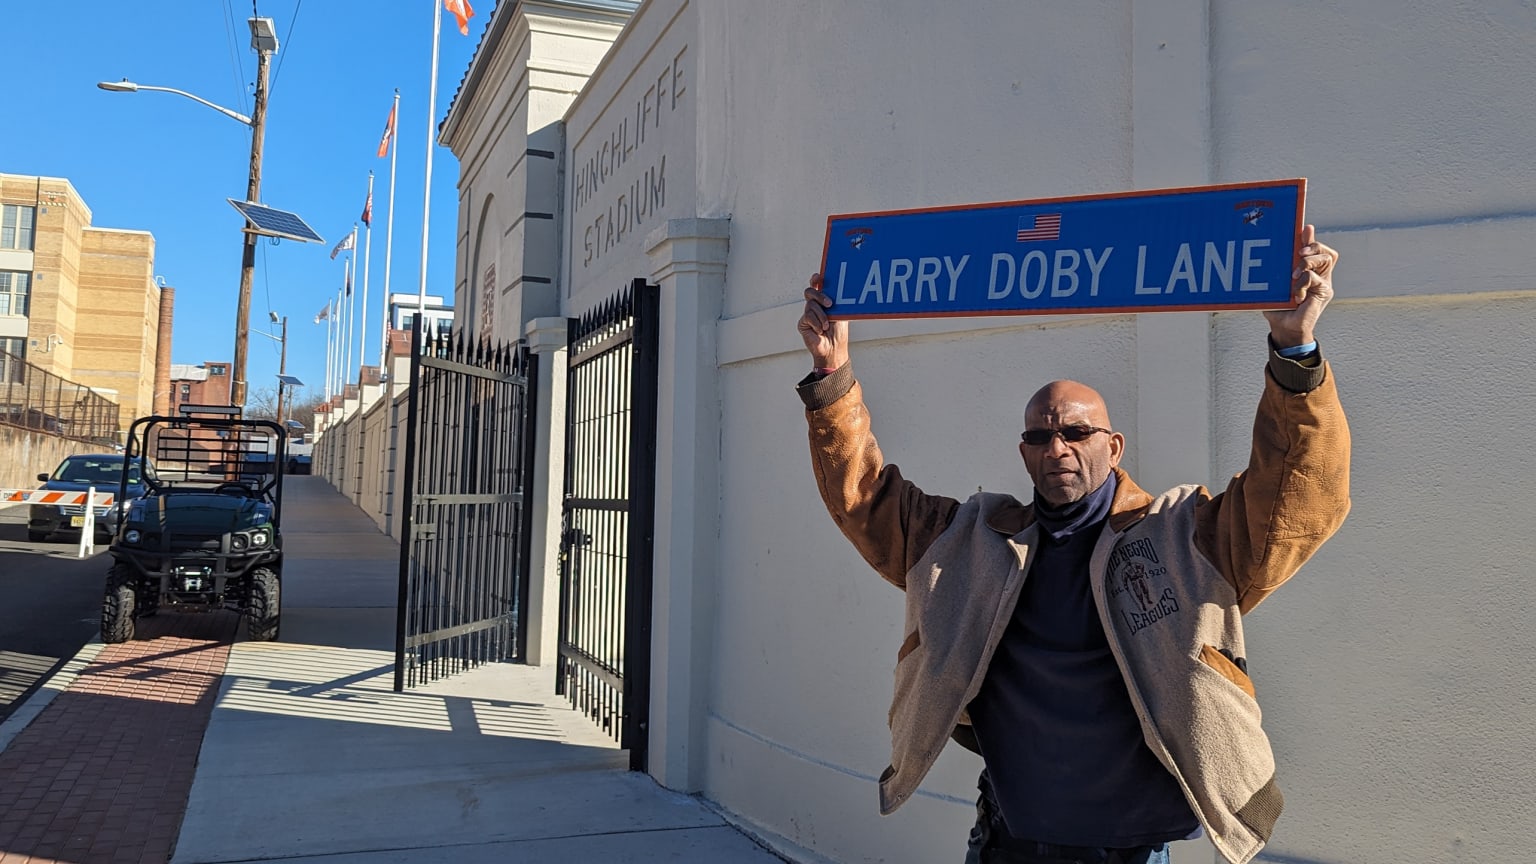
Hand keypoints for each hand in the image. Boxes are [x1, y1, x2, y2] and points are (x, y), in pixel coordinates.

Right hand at [796, 273, 849, 368]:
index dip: (815, 280)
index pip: (817, 286)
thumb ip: (835, 302)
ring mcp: (808, 313)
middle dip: (820, 295)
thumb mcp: (840, 313)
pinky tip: (820, 330)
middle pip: (810, 292)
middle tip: (829, 303)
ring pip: (810, 305)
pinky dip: (816, 323)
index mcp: (824, 301)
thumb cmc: (838, 332)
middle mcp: (815, 306)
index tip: (817, 277)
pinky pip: (807, 316)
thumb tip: (834, 291)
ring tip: (827, 325)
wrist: (833, 348)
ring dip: (821, 315)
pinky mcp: (803, 323)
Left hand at [1264, 224, 1337, 347]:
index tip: (1304, 229)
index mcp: (1310, 271)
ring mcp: (1323, 283)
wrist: (1284, 329)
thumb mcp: (1278, 284)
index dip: (1312, 238)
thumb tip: (1278, 253)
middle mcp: (1320, 275)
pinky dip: (1302, 283)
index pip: (1317, 249)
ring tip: (1294, 275)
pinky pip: (1315, 277)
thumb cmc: (1279, 306)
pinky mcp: (1323, 292)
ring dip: (1308, 262)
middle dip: (1313, 246)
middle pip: (1325, 250)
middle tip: (1299, 253)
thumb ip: (1282, 267)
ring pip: (1325, 259)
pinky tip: (1295, 294)